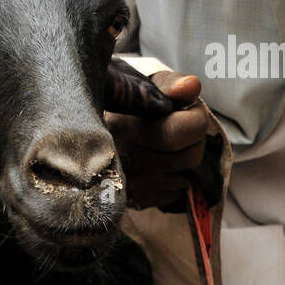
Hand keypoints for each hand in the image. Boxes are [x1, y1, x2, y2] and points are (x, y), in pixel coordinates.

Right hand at [105, 69, 208, 209]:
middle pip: (191, 156)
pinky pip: (175, 191)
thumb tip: (192, 86)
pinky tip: (159, 163)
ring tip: (165, 144)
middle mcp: (123, 158)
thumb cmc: (128, 105)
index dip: (195, 117)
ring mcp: (129, 184)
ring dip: (184, 159)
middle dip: (194, 139)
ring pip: (185, 176)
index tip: (186, 109)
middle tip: (178, 127)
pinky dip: (174, 178)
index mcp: (123, 124)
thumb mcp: (144, 84)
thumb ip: (170, 84)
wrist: (90, 133)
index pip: (182, 130)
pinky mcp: (135, 200)